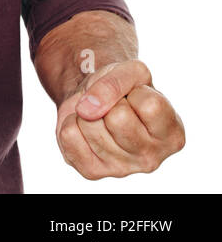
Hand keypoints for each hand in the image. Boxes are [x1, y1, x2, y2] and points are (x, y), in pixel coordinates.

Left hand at [55, 59, 183, 178]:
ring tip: (100, 115)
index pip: (150, 105)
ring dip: (88, 109)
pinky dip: (71, 119)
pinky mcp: (92, 171)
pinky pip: (69, 135)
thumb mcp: (130, 70)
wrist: (98, 99)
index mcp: (172, 135)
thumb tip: (87, 110)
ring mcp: (121, 170)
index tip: (135, 95)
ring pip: (90, 124)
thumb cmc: (124, 88)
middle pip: (118, 118)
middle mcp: (151, 159)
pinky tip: (85, 126)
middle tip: (115, 105)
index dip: (136, 90)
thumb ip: (115, 82)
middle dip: (110, 101)